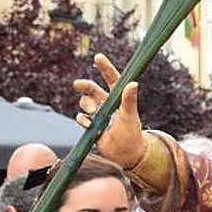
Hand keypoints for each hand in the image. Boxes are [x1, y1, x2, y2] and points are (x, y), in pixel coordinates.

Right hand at [74, 53, 145, 168]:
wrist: (126, 155)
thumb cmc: (132, 134)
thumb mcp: (129, 115)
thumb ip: (129, 100)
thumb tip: (133, 82)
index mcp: (119, 99)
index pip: (112, 79)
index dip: (105, 68)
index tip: (98, 56)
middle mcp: (108, 104)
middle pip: (93, 89)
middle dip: (84, 85)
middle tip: (77, 85)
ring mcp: (99, 115)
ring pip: (85, 103)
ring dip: (85, 105)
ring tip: (92, 113)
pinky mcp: (93, 126)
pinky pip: (82, 118)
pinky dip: (82, 119)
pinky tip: (88, 124)